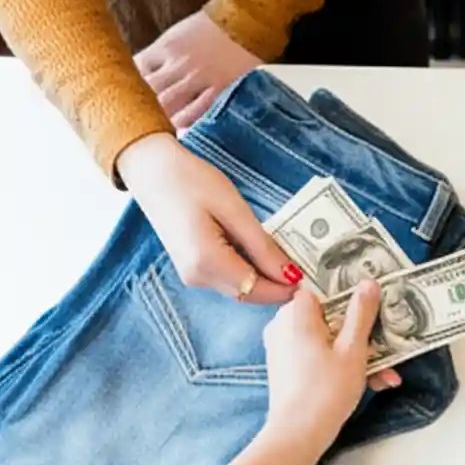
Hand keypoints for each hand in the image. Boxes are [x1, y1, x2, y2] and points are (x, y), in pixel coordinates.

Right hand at [118, 133, 298, 301]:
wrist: (151, 170)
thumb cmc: (190, 181)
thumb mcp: (234, 209)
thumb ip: (262, 246)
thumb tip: (291, 275)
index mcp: (206, 263)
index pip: (257, 290)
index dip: (286, 289)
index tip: (313, 279)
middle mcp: (197, 277)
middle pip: (249, 294)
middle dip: (278, 286)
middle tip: (307, 268)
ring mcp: (192, 275)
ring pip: (240, 288)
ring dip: (265, 278)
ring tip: (289, 256)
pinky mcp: (192, 268)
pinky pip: (229, 277)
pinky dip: (249, 269)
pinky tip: (262, 251)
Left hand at [135, 11, 261, 133]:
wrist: (245, 24)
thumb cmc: (207, 33)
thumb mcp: (175, 38)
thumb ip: (156, 59)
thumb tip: (134, 79)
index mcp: (166, 48)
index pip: (135, 71)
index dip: (129, 86)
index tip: (128, 98)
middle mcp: (180, 63)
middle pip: (149, 91)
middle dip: (141, 106)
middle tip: (137, 121)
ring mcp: (200, 78)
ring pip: (168, 106)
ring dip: (160, 118)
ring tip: (156, 129)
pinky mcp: (220, 90)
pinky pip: (196, 114)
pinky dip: (183, 123)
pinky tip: (179, 128)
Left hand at [261, 282, 401, 457]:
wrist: (297, 435)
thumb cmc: (326, 391)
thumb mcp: (353, 349)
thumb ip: (361, 313)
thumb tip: (368, 283)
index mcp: (295, 313)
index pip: (323, 289)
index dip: (349, 295)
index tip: (373, 304)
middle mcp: (283, 325)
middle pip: (329, 317)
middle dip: (361, 334)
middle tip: (388, 348)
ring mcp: (283, 348)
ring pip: (327, 340)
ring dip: (357, 355)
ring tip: (385, 376)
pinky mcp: (286, 368)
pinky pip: (318, 357)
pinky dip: (340, 366)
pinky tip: (371, 383)